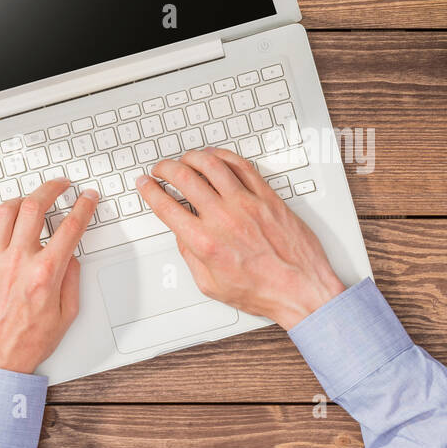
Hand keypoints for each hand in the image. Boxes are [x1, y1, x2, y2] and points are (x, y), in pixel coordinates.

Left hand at [0, 177, 98, 373]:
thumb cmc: (27, 341)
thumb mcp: (67, 315)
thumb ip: (72, 280)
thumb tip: (71, 256)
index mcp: (46, 273)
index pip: (70, 227)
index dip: (83, 206)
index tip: (87, 197)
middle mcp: (18, 262)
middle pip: (35, 207)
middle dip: (52, 188)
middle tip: (61, 185)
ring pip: (7, 211)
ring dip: (23, 198)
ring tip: (32, 199)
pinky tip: (6, 216)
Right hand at [136, 148, 345, 328]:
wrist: (301, 289)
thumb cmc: (264, 291)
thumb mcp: (211, 285)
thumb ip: (191, 257)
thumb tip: (182, 234)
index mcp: (205, 243)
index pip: (166, 206)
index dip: (149, 191)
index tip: (145, 185)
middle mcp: (224, 219)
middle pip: (184, 177)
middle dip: (165, 168)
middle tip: (161, 170)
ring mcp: (247, 204)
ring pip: (212, 164)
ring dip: (192, 157)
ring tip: (186, 159)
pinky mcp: (267, 197)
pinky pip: (242, 166)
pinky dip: (224, 157)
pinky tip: (216, 157)